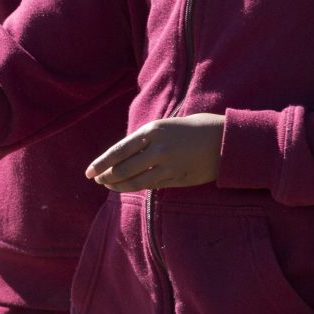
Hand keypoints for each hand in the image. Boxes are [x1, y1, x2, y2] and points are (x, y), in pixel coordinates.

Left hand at [86, 113, 224, 191]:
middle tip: (97, 180)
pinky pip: (152, 186)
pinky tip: (130, 187)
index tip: (88, 172)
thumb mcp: (164, 126)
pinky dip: (138, 187)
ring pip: (136, 181)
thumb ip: (144, 140)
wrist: (225, 139)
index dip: (100, 163)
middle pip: (123, 169)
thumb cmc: (192, 129)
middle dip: (106, 177)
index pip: (118, 151)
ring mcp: (169, 166)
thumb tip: (121, 155)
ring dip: (119, 186)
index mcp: (152, 131)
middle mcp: (158, 149)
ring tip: (109, 186)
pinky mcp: (178, 179)